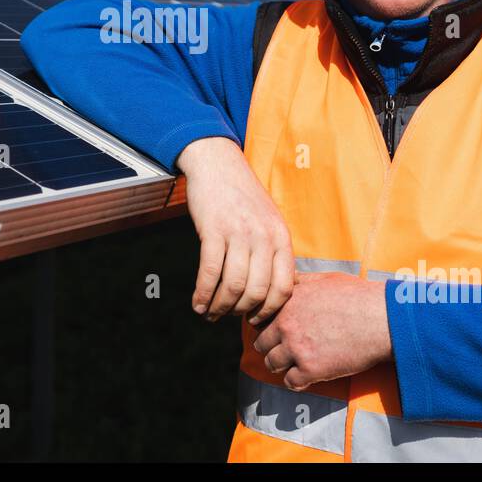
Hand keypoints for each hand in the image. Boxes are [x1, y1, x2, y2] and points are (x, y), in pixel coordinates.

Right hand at [176, 136, 294, 324]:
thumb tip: (274, 290)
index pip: (284, 288)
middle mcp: (264, 236)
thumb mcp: (270, 220)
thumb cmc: (242, 195)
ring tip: (210, 312)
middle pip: (257, 292)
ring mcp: (239, 232)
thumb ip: (274, 252)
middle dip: (241, 312)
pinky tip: (197, 301)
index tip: (255, 319)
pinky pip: (209, 272)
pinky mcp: (214, 229)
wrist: (217, 163)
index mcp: (281, 237)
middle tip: (228, 316)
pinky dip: (202, 293)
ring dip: (219, 306)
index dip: (269, 310)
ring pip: (233, 286)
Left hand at [252, 271, 391, 389]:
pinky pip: (290, 383)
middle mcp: (286, 324)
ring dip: (281, 366)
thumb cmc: (358, 296)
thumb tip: (287, 280)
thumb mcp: (324, 278)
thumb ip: (300, 281)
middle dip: (271, 347)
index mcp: (288, 302)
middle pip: (261, 344)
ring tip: (294, 364)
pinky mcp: (311, 369)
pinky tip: (307, 376)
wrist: (382, 319)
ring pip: (271, 364)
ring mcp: (297, 348)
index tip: (275, 331)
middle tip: (284, 350)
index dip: (267, 326)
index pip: (258, 318)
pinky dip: (297, 382)